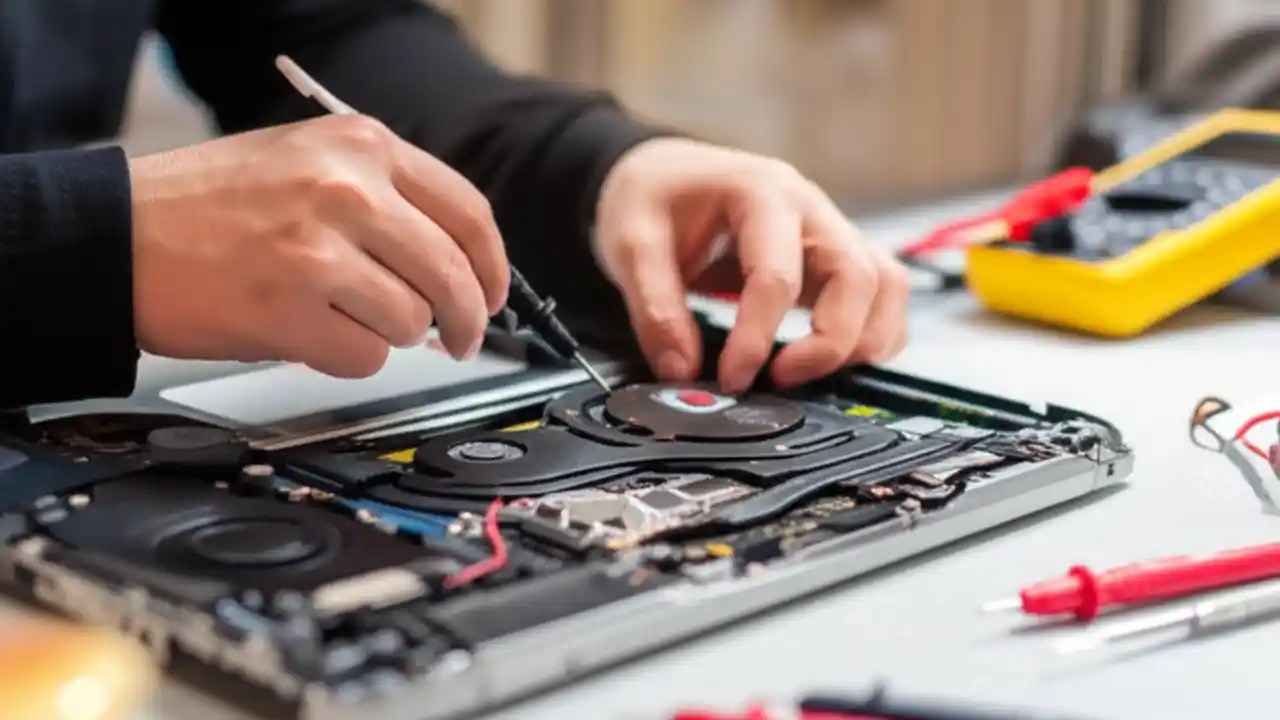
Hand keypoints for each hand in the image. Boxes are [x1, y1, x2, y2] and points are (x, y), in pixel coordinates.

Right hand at [129, 115, 508, 376]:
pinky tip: (313, 334)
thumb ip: (384, 195)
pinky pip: (367, 356)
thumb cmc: (206, 203)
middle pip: (453, 273)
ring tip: (346, 318)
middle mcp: (347, 190)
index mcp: (360, 146)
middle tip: (460, 340)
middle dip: (466, 319)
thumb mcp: (306, 159)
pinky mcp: (291, 310)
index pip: (467, 212)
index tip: (492, 294)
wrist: (116, 235)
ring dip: (393, 335)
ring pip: (412, 320)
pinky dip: (350, 357)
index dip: (492, 266)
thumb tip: (456, 261)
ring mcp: (319, 250)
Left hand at [594, 138, 909, 393]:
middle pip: (858, 276)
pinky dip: (872, 333)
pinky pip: (882, 294)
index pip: (778, 275)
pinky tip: (831, 361)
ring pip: (886, 285)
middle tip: (781, 379)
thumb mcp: (631, 243)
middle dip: (829, 342)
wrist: (664, 171)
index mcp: (762, 192)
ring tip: (811, 374)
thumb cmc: (653, 196)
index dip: (756, 337)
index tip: (731, 377)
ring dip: (863, 340)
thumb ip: (655, 309)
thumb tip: (681, 370)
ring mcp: (830, 230)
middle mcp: (810, 207)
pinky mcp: (834, 256)